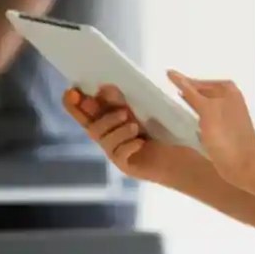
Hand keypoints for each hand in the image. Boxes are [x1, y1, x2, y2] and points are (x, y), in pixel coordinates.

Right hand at [64, 85, 197, 185]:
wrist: (182, 154)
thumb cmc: (161, 130)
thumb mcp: (139, 111)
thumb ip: (120, 101)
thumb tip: (103, 87)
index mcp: (108, 122)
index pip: (83, 114)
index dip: (73, 104)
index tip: (72, 91)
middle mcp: (108, 138)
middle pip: (91, 128)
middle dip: (103, 118)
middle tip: (122, 111)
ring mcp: (116, 153)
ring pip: (104, 141)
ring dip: (117, 130)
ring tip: (134, 125)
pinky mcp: (127, 166)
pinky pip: (119, 155)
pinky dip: (128, 145)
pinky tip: (140, 142)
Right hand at [168, 71, 254, 186]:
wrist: (245, 167)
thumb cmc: (226, 137)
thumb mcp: (206, 110)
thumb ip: (190, 92)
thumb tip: (172, 73)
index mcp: (228, 91)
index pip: (199, 82)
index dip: (183, 82)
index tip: (167, 79)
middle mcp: (231, 100)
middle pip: (203, 92)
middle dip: (188, 93)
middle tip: (165, 96)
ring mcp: (229, 116)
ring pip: (205, 106)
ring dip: (191, 106)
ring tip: (173, 108)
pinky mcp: (226, 131)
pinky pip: (207, 119)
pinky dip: (197, 118)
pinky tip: (187, 124)